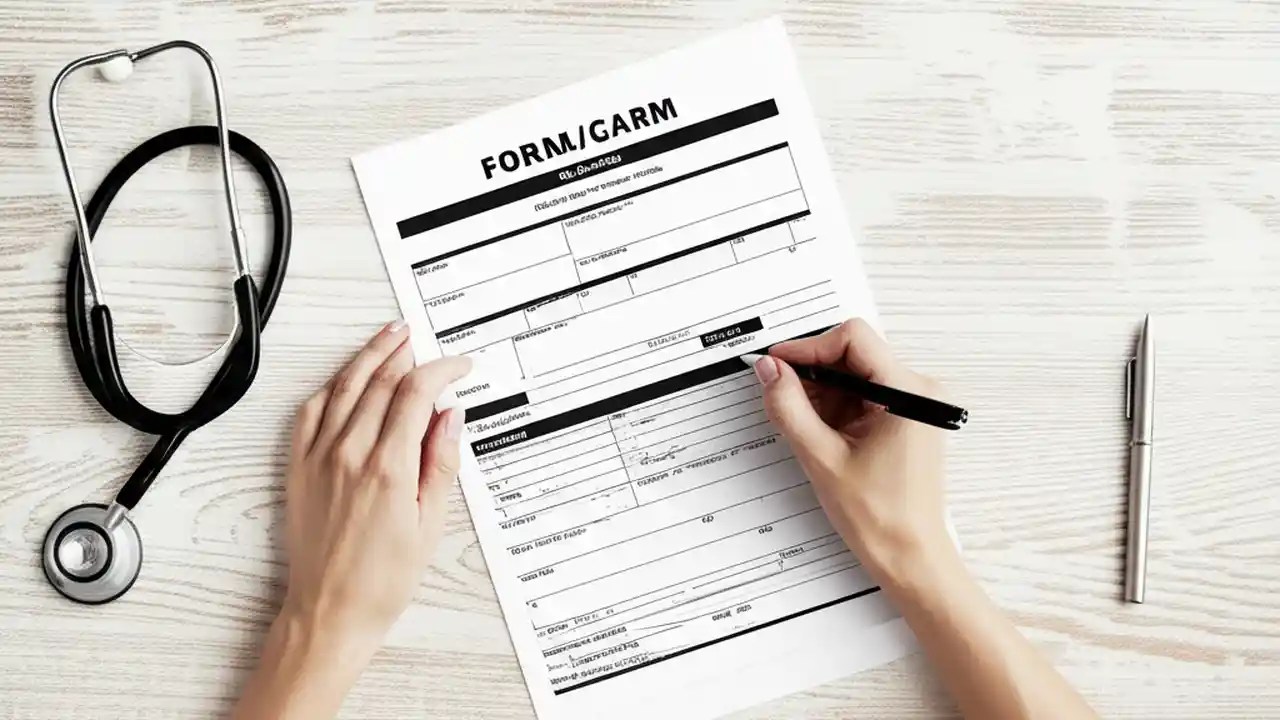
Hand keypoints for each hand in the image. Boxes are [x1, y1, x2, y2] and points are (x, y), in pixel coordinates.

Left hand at [235, 322, 470, 719]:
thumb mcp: (430, 524)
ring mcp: (319, 458)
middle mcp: (349, 454)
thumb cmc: (382, 579)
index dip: (441, 370)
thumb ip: (440, 463)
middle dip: (404, 353)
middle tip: (421, 340)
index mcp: (388, 468)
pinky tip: (345, 378)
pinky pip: (311, 411)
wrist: (330, 610)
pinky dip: (331, 386)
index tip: (458, 367)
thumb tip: (448, 417)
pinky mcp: (298, 468)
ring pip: (344, 387)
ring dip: (368, 356)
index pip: (416, 395)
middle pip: (379, 382)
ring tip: (388, 338)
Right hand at [752, 319, 948, 581]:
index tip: (778, 365)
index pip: (853, 338)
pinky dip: (835, 408)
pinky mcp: (904, 420)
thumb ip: (790, 408)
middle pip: (854, 353)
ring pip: (855, 375)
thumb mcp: (822, 458)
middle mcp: (919, 392)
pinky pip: (862, 396)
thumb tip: (770, 372)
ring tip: (804, 425)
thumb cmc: (882, 518)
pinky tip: (820, 434)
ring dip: (822, 393)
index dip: (809, 347)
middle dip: (813, 372)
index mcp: (909, 393)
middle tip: (780, 394)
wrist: (910, 557)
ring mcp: (914, 405)